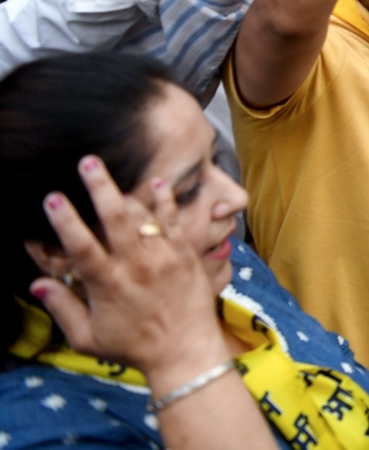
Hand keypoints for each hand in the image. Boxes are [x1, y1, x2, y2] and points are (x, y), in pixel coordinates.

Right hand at [31, 156, 227, 381]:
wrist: (185, 351)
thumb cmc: (133, 347)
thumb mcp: (87, 338)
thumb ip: (62, 308)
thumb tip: (37, 284)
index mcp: (109, 284)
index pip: (82, 246)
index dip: (66, 221)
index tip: (53, 198)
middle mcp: (137, 265)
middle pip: (117, 218)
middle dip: (100, 187)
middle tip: (87, 162)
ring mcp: (164, 257)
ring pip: (145, 215)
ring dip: (128, 193)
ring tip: (112, 176)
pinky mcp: (186, 255)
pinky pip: (175, 221)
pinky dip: (165, 201)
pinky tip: (157, 184)